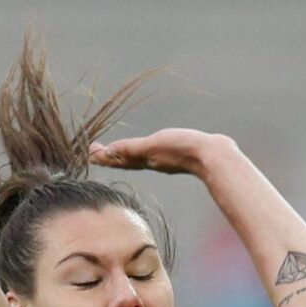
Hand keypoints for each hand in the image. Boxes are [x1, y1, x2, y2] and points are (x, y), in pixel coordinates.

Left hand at [89, 127, 228, 177]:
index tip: (89, 152)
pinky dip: (146, 152)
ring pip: (140, 157)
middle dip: (111, 155)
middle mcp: (154, 160)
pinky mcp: (179, 154)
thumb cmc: (184, 150)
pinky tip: (152, 151)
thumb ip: (132, 149)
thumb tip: (109, 152)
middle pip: (127, 158)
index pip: (119, 158)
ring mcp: (166, 158)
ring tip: (118, 151)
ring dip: (127, 154)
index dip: (104, 157)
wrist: (215, 156)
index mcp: (146, 158)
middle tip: (96, 151)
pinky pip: (156, 152)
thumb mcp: (154, 146)